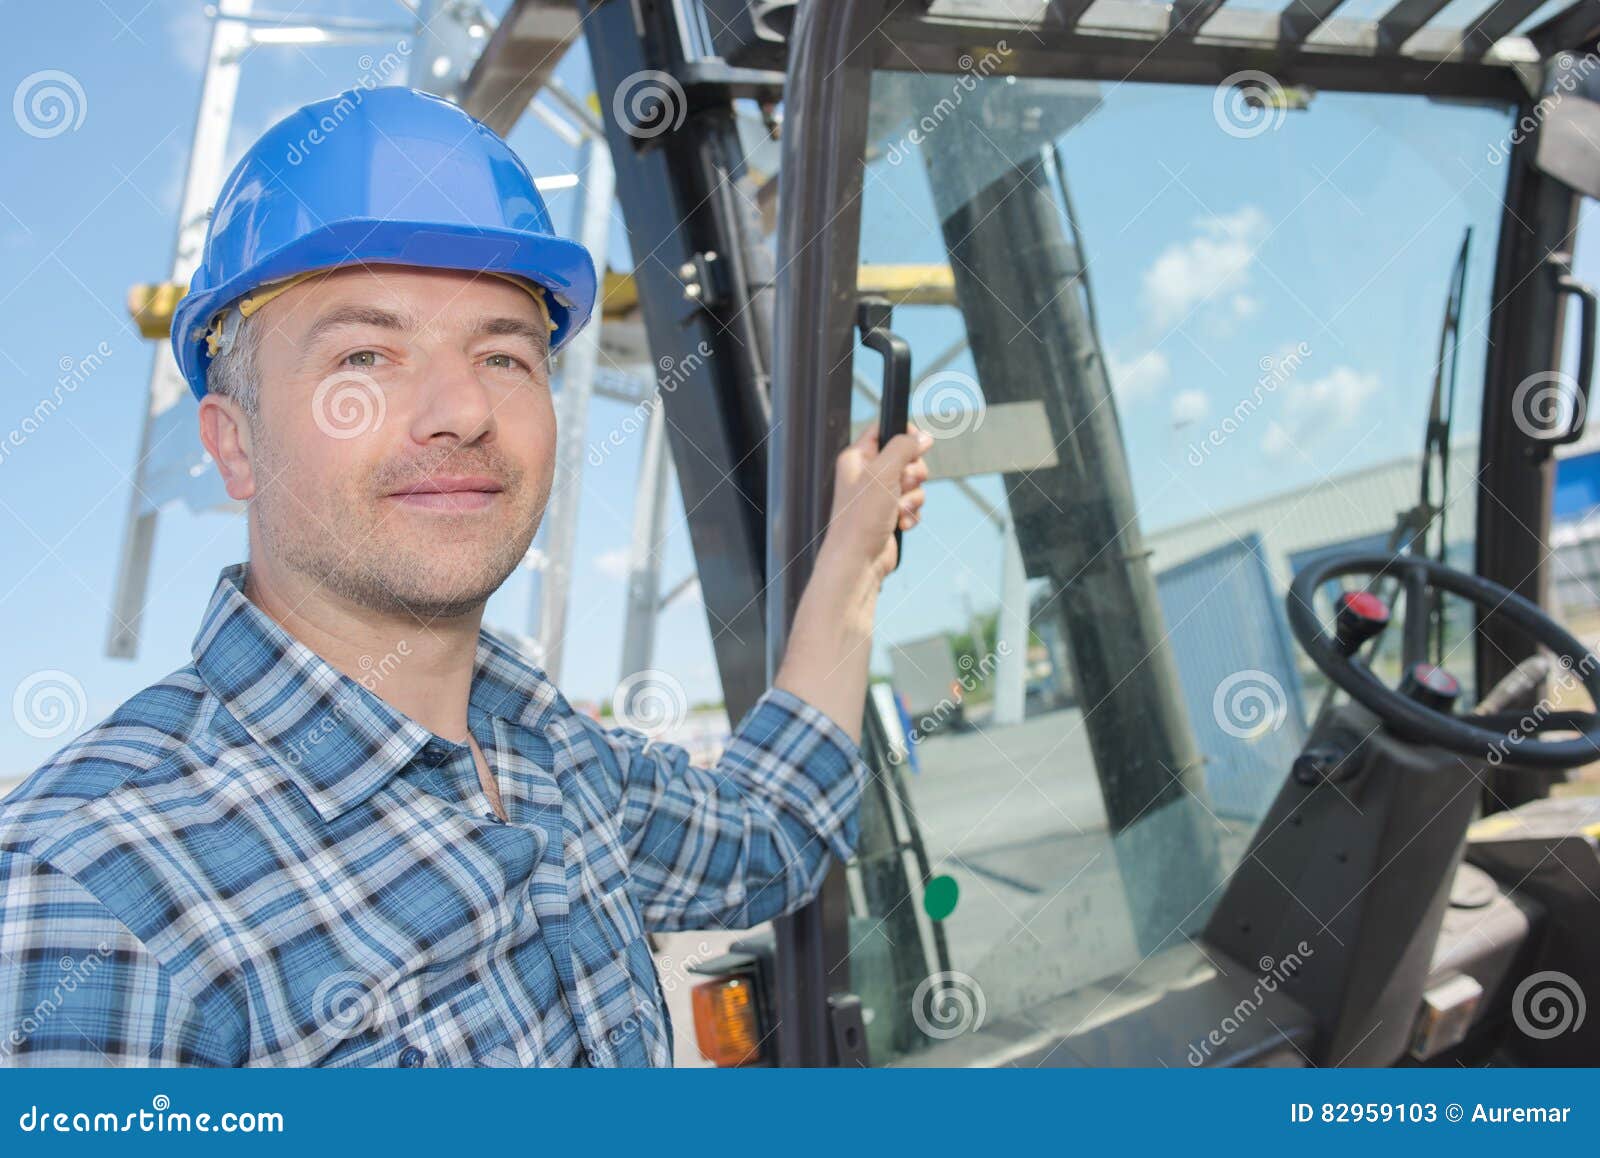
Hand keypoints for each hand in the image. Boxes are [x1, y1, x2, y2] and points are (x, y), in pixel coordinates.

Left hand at [821, 425, 932, 582]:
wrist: (859, 561)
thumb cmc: (860, 519)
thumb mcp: (882, 473)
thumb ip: (903, 448)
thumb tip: (924, 437)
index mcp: (857, 458)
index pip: (884, 430)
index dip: (904, 435)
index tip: (916, 445)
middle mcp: (867, 475)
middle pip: (906, 456)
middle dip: (913, 473)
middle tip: (902, 484)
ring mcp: (880, 496)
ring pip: (913, 483)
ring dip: (913, 497)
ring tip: (897, 510)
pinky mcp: (891, 514)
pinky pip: (914, 504)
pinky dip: (911, 514)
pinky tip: (899, 524)